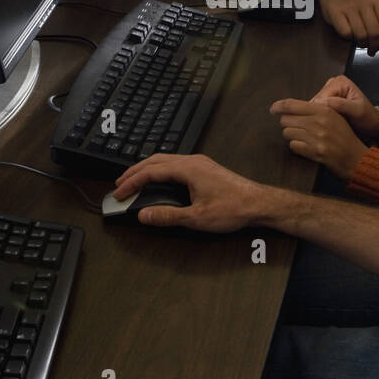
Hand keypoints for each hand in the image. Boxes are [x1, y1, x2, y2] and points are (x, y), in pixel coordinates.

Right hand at [113, 153, 265, 230]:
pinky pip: (175, 164)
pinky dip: (160, 171)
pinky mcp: (205, 169)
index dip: (131, 182)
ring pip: (165, 160)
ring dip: (147, 170)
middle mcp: (192, 161)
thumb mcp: (197, 217)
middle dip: (134, 172)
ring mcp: (199, 163)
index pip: (150, 172)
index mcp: (188, 168)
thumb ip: (167, 216)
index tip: (118, 193)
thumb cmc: (234, 208)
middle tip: (119, 186)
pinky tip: (158, 181)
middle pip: (155, 161)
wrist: (259, 204)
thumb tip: (144, 214)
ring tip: (134, 182)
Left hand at [269, 98, 369, 179]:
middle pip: (286, 119)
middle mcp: (319, 122)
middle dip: (288, 124)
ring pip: (288, 133)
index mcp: (323, 110)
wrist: (356, 158)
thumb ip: (315, 110)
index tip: (273, 109)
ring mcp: (316, 137)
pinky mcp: (314, 151)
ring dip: (292, 136)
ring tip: (304, 139)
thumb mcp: (334, 117)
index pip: (292, 104)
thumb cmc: (344, 137)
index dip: (279, 106)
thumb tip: (289, 108)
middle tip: (297, 129)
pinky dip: (297, 147)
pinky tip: (306, 148)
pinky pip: (293, 146)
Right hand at [310, 75, 378, 144]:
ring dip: (319, 117)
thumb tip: (322, 103)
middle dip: (320, 115)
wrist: (373, 124)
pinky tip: (328, 124)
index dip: (321, 112)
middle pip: (316, 102)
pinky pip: (317, 110)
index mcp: (340, 82)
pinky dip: (320, 118)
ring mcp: (328, 92)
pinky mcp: (326, 101)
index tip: (326, 123)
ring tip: (329, 125)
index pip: (321, 98)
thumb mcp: (358, 111)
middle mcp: (332, 84)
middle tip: (328, 126)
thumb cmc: (368, 118)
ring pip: (314, 107)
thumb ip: (341, 105)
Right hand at [317, 0, 378, 55]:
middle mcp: (364, 1)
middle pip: (375, 32)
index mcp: (376, 0)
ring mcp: (349, 6)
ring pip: (361, 34)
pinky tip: (349, 36)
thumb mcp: (374, 14)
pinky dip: (349, 38)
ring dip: (362, 44)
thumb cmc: (356, 6)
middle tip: (372, 51)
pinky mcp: (336, 12)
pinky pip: (346, 33)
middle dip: (374, 46)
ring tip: (361, 44)